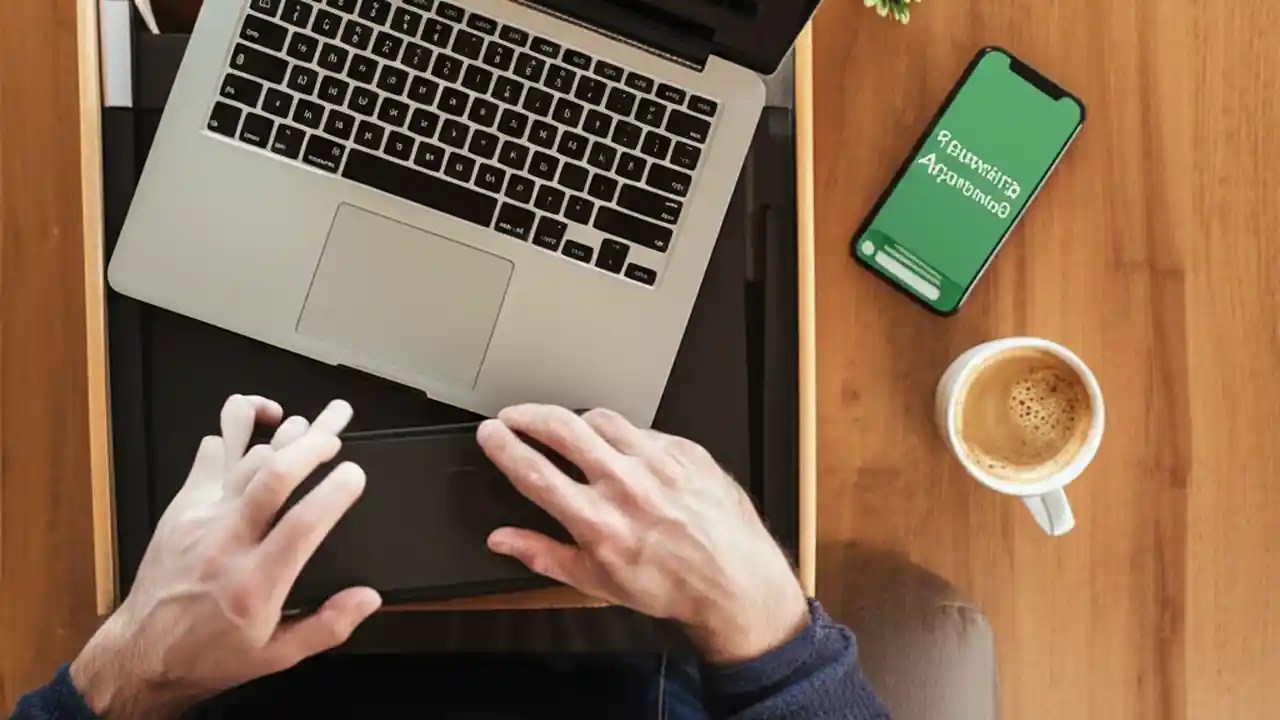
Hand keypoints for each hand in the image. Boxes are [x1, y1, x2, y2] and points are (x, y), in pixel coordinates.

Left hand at [70, 395, 380, 718]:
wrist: (143, 653)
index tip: (355, 475)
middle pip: (271, 477)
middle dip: (308, 445)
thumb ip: (328, 626)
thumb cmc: (210, 653)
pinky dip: (234, 435)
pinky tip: (256, 429)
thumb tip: (369, 598)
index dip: (333, 493)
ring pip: (241, 459)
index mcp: (256, 584)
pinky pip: (207, 456)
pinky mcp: (182, 507)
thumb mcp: (277, 656)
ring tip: (306, 422)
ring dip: (278, 434)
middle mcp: (226, 544)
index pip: (301, 525)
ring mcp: (200, 520)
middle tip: (334, 432)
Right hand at [477, 405, 808, 663]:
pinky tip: (619, 447)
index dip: (503, 446)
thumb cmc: (671, 586)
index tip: (490, 433)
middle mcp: (626, 485)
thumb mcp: (596, 582)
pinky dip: (623, 435)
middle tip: (513, 414)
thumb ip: (543, 555)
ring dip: (574, 420)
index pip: (535, 471)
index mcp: (597, 522)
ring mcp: (658, 463)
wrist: (734, 581)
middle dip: (527, 414)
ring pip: (601, 419)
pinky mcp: (684, 450)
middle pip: (561, 428)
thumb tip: (502, 540)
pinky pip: (642, 428)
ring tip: (563, 428)